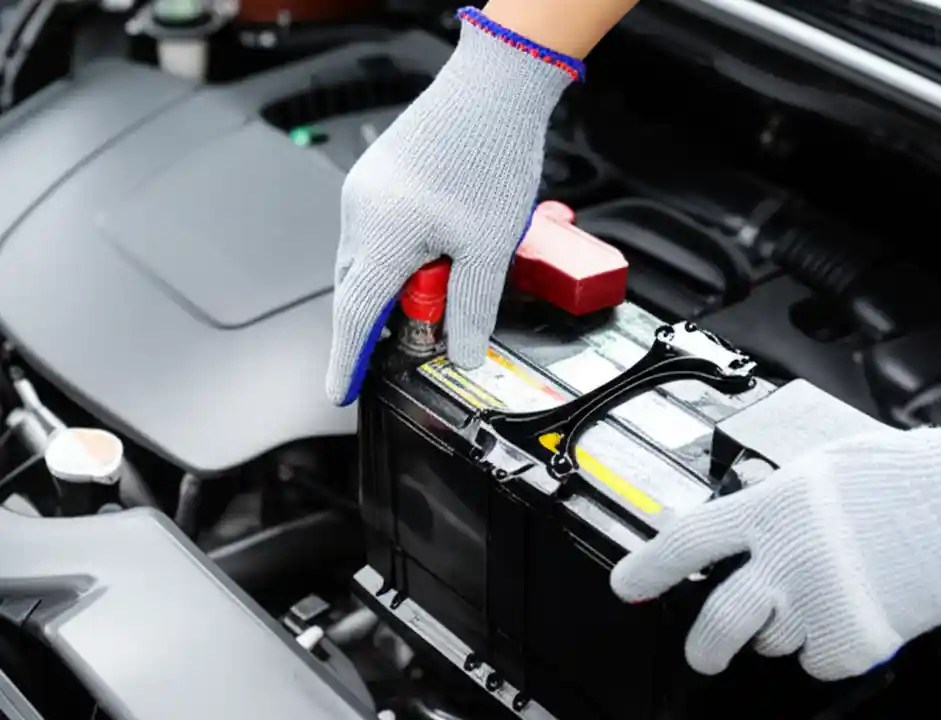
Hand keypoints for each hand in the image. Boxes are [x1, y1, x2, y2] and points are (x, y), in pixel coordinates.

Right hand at [325, 7, 581, 405]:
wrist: (493, 89)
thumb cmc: (489, 157)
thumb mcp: (488, 251)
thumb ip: (472, 309)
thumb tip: (463, 354)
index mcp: (381, 239)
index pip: (354, 317)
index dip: (347, 361)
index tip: (339, 391)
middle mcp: (361, 214)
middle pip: (358, 289)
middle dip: (381, 320)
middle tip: (419, 337)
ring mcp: (365, 191)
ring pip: (368, 259)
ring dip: (396, 282)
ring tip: (448, 280)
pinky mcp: (377, 176)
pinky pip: (375, 230)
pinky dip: (398, 253)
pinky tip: (438, 249)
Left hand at [610, 392, 940, 679]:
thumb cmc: (907, 472)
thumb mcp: (821, 468)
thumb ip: (776, 496)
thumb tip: (746, 508)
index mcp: (773, 507)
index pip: (687, 542)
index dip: (647, 568)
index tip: (627, 586)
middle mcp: (788, 556)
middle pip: (716, 620)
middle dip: (703, 646)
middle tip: (704, 651)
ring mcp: (821, 600)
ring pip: (772, 643)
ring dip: (784, 632)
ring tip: (823, 599)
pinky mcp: (856, 637)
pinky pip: (819, 664)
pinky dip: (829, 650)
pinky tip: (853, 615)